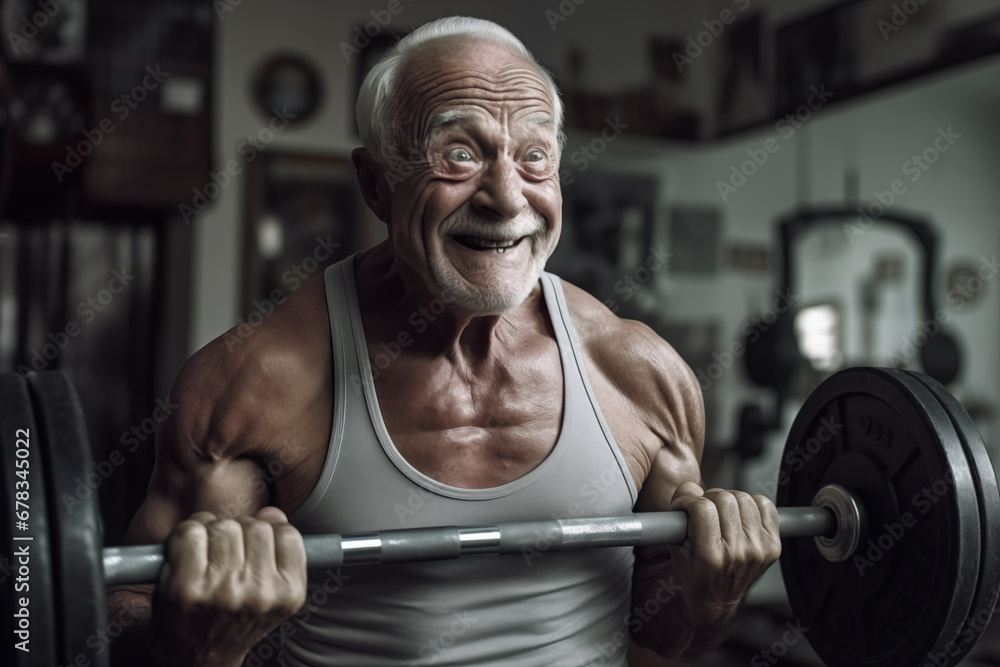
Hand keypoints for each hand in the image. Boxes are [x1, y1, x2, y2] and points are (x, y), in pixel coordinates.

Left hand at [152, 507, 306, 666]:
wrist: (194, 660)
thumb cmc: (232, 621)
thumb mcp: (272, 593)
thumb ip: (280, 551)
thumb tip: (272, 513)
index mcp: (288, 594)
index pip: (287, 534)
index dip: (268, 531)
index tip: (253, 544)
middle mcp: (259, 594)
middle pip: (255, 525)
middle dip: (239, 530)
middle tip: (227, 552)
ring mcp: (222, 590)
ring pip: (224, 525)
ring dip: (211, 529)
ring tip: (207, 551)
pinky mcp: (185, 588)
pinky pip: (190, 532)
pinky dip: (184, 534)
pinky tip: (186, 552)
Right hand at [668, 483, 780, 614]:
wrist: (715, 601)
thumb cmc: (694, 574)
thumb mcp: (675, 547)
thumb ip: (677, 514)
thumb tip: (690, 488)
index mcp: (710, 557)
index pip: (702, 508)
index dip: (689, 501)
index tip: (684, 507)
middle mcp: (738, 554)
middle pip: (725, 499)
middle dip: (708, 499)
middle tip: (702, 510)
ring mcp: (758, 550)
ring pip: (744, 498)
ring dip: (729, 501)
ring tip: (721, 514)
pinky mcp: (773, 546)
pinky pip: (766, 506)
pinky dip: (752, 505)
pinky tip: (740, 516)